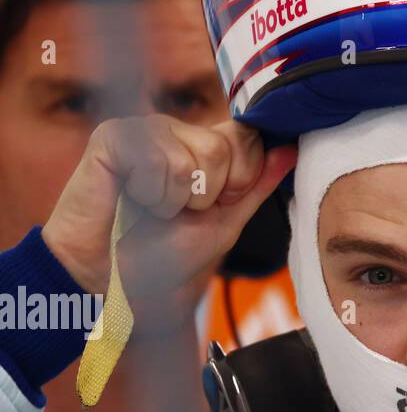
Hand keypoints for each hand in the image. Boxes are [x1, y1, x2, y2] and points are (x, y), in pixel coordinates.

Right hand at [42, 116, 296, 328]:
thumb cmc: (163, 255)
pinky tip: (130, 199)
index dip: (238, 180)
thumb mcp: (225, 221)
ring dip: (173, 200)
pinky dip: (149, 194)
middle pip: (222, 149)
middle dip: (205, 195)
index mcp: (205, 145)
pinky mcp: (113, 137)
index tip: (212, 204)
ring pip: (189, 161)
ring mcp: (145, 129)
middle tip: (175, 210)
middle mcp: (178, 130)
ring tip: (151, 208)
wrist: (113, 281)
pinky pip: (155, 161)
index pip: (248, 136)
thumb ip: (257, 183)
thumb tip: (289, 148)